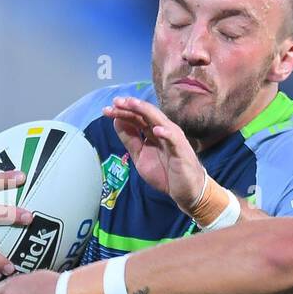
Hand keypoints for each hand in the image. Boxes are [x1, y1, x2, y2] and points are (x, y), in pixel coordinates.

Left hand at [103, 96, 206, 215]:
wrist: (185, 191)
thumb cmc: (166, 173)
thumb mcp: (141, 156)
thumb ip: (130, 140)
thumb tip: (116, 121)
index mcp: (153, 132)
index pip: (137, 117)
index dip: (122, 112)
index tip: (106, 110)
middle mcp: (164, 131)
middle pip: (146, 114)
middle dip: (131, 106)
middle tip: (116, 101)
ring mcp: (173, 139)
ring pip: (159, 120)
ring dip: (146, 111)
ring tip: (133, 104)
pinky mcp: (182, 151)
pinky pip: (174, 140)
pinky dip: (166, 133)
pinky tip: (156, 130)